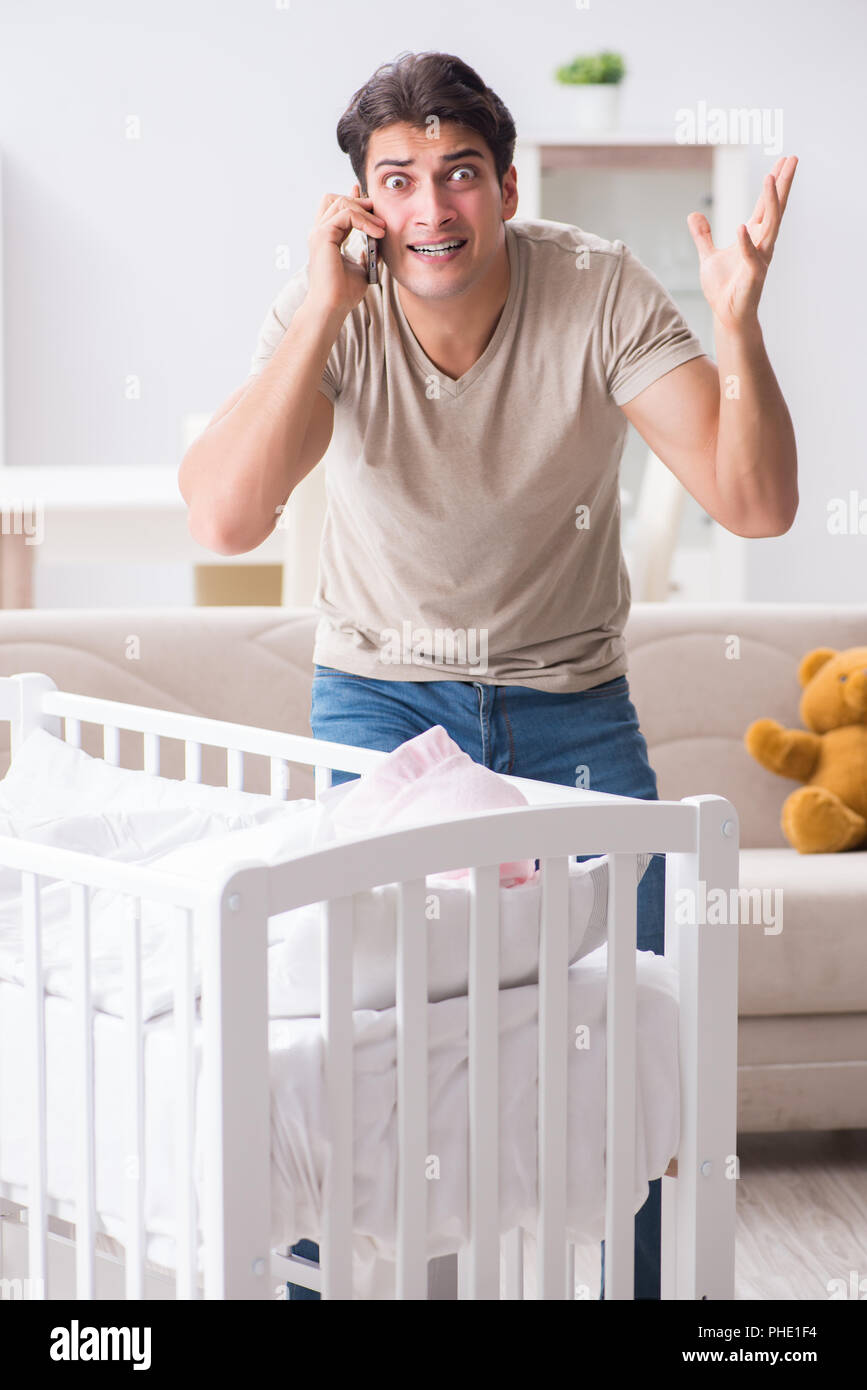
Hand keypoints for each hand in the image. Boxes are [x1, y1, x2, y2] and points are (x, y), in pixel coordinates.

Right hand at [307, 182, 385, 315]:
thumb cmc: (344, 293)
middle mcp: (320, 233)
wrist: (332, 307)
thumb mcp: (363, 268)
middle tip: (379, 214)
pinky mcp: (323, 236)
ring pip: (341, 203)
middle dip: (360, 202)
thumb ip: (368, 252)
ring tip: (382, 227)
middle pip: (335, 199)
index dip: (354, 200)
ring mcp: (319, 233)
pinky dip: (364, 220)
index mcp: (326, 239)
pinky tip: (377, 233)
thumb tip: (379, 241)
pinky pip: (346, 214)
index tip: (372, 201)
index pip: (337, 210)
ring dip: (365, 211)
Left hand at [687, 155, 797, 330]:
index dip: (774, 182)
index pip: (766, 204)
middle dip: (783, 183)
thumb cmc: (723, 287)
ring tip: (771, 178)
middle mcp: (761, 243)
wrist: (726, 315)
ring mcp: (759, 258)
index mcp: (753, 236)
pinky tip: (742, 227)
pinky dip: (746, 242)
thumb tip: (693, 215)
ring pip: (770, 225)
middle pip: (775, 208)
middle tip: (793, 158)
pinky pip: (751, 256)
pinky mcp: (753, 275)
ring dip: (771, 202)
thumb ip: (703, 235)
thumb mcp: (708, 256)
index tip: (783, 160)